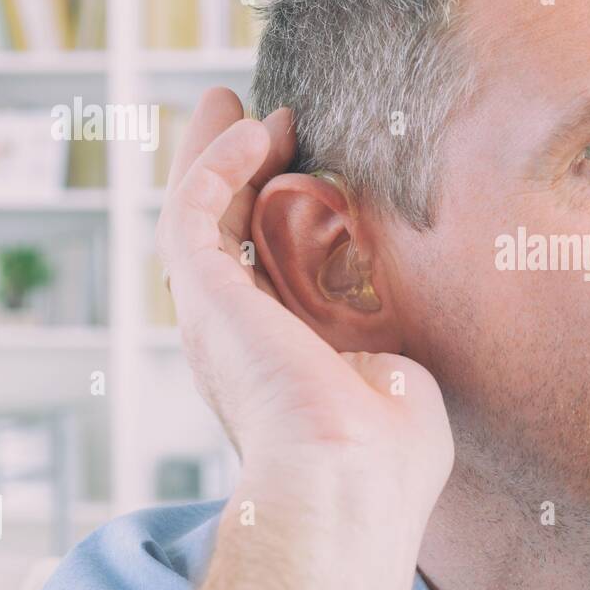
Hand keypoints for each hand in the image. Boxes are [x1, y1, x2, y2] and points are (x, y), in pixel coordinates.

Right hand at [154, 87, 453, 512]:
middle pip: (218, 239)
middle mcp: (237, 340)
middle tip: (241, 119)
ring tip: (234, 106)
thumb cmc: (388, 461)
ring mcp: (215, 319)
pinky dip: (217, 165)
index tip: (298, 167)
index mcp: (280, 362)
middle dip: (227, 177)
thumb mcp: (396, 389)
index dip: (270, 220)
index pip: (261, 277)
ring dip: (213, 157)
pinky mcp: (206, 297)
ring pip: (193, 218)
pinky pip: (194, 213)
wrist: (351, 484)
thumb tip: (388, 352)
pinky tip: (253, 131)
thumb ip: (385, 361)